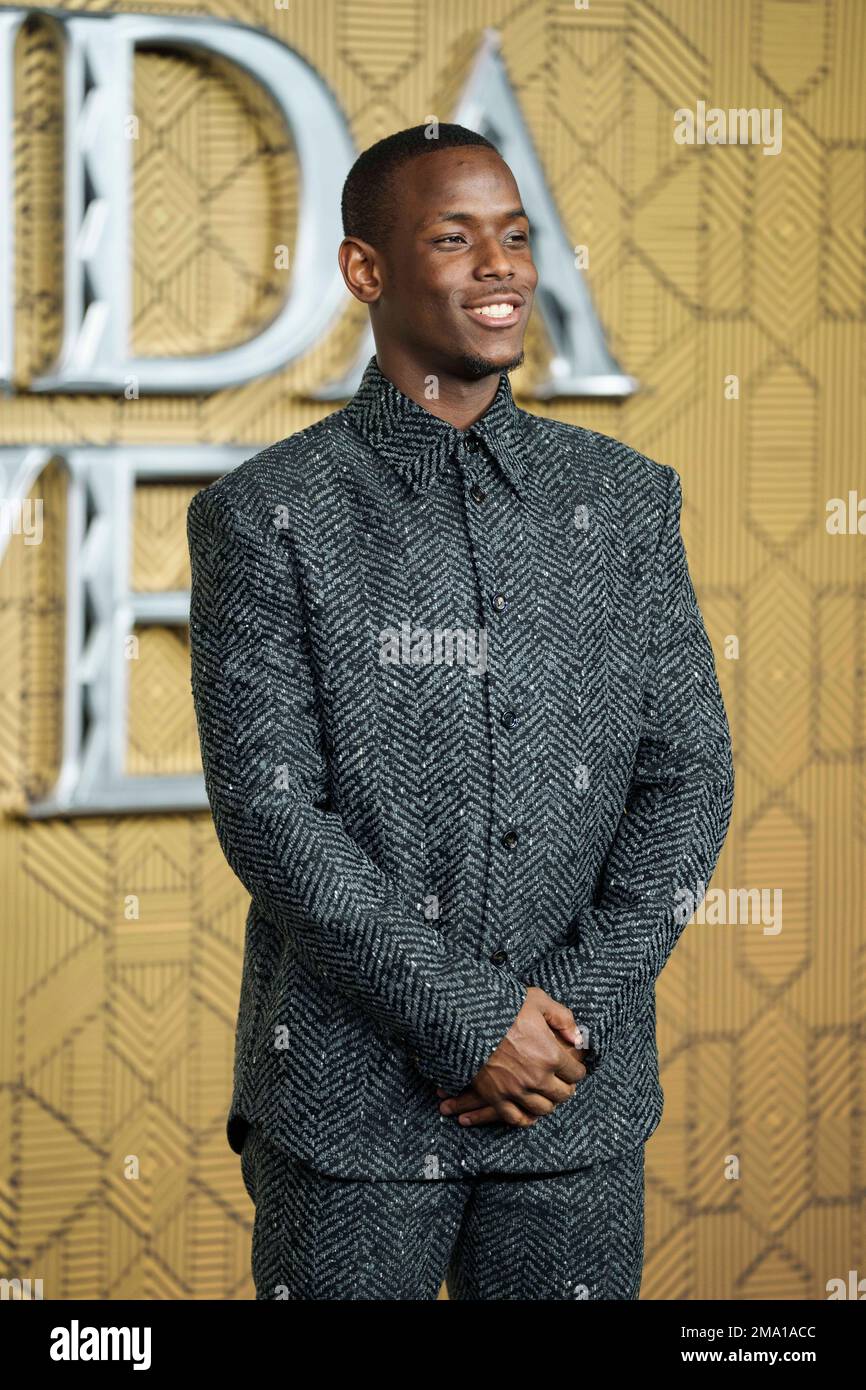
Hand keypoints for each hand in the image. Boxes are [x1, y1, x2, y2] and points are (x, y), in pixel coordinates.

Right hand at [436, 986, 586, 1127]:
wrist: (467, 1018)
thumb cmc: (504, 1007)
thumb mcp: (538, 1001)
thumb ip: (563, 1018)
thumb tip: (578, 1037)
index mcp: (551, 1055)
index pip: (576, 1073)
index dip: (576, 1069)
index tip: (572, 1066)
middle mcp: (537, 1077)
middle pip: (563, 1094)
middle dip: (566, 1087)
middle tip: (562, 1081)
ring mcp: (516, 1090)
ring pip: (543, 1109)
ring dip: (548, 1102)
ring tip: (547, 1094)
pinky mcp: (496, 1097)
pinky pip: (516, 1118)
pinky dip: (526, 1118)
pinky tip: (529, 1111)